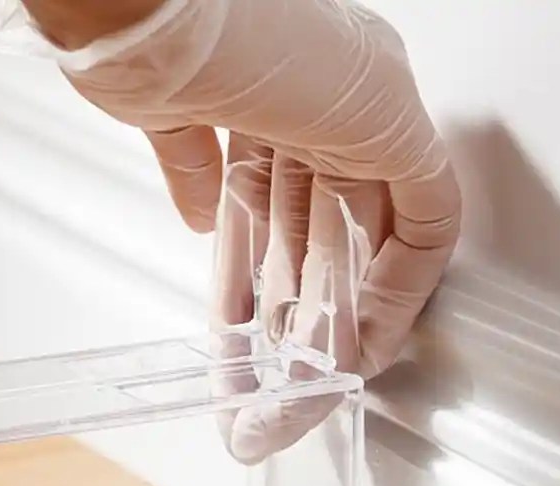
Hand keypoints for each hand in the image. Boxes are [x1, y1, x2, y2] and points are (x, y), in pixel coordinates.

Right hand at [0, 0, 461, 460]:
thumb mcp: (164, 117)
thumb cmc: (136, 32)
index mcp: (273, 80)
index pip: (280, 190)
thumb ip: (192, 166)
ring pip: (362, 230)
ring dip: (336, 310)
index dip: (266, 261)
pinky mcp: (391, 124)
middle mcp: (327, 90)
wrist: (142, 6)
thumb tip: (197, 215)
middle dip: (298, 302)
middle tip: (284, 365)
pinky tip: (368, 336)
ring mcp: (361, 105)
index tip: (255, 316)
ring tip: (314, 375)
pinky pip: (423, 218)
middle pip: (319, 221)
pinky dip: (399, 284)